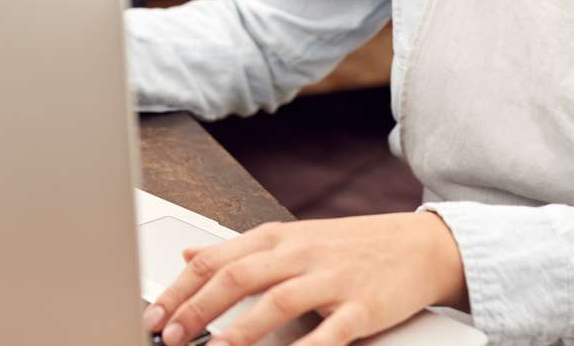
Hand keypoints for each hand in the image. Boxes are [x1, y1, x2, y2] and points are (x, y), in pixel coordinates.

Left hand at [142, 211, 466, 345]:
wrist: (418, 246)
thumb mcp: (290, 239)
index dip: (181, 288)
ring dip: (240, 330)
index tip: (155, 315)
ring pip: (276, 301)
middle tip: (170, 334)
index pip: (216, 259)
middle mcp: (299, 254)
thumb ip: (239, 250)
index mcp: (277, 238)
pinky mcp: (361, 307)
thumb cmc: (349, 247)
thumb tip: (189, 256)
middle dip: (198, 308)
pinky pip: (329, 331)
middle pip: (237, 277)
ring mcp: (330, 279)